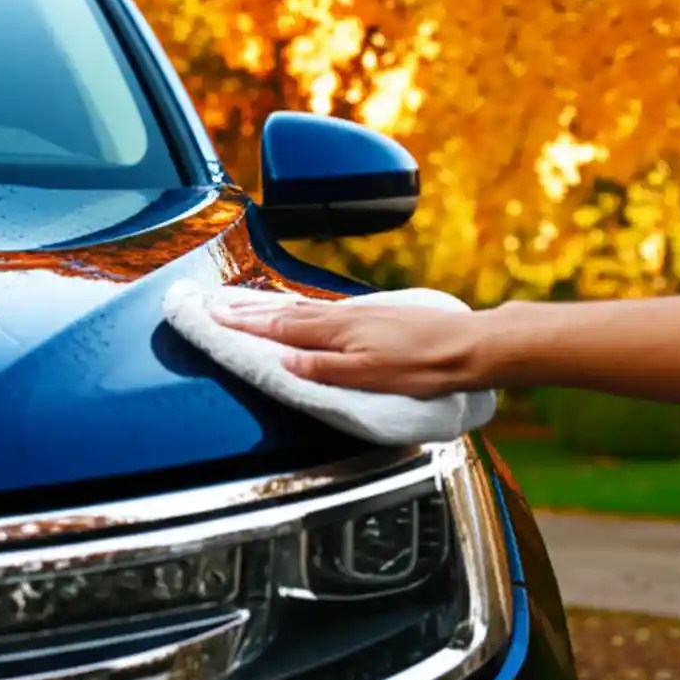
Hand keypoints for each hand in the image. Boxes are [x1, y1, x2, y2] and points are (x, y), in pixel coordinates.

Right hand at [211, 299, 492, 396]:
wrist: (467, 346)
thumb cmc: (423, 366)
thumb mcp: (371, 376)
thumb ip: (325, 369)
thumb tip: (284, 362)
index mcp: (336, 331)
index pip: (278, 327)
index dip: (243, 323)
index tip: (212, 316)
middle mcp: (341, 316)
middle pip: (283, 312)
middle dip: (245, 310)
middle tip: (212, 304)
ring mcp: (355, 314)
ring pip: (299, 308)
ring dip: (267, 307)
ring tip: (242, 304)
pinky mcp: (369, 315)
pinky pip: (318, 309)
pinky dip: (294, 308)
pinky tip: (295, 310)